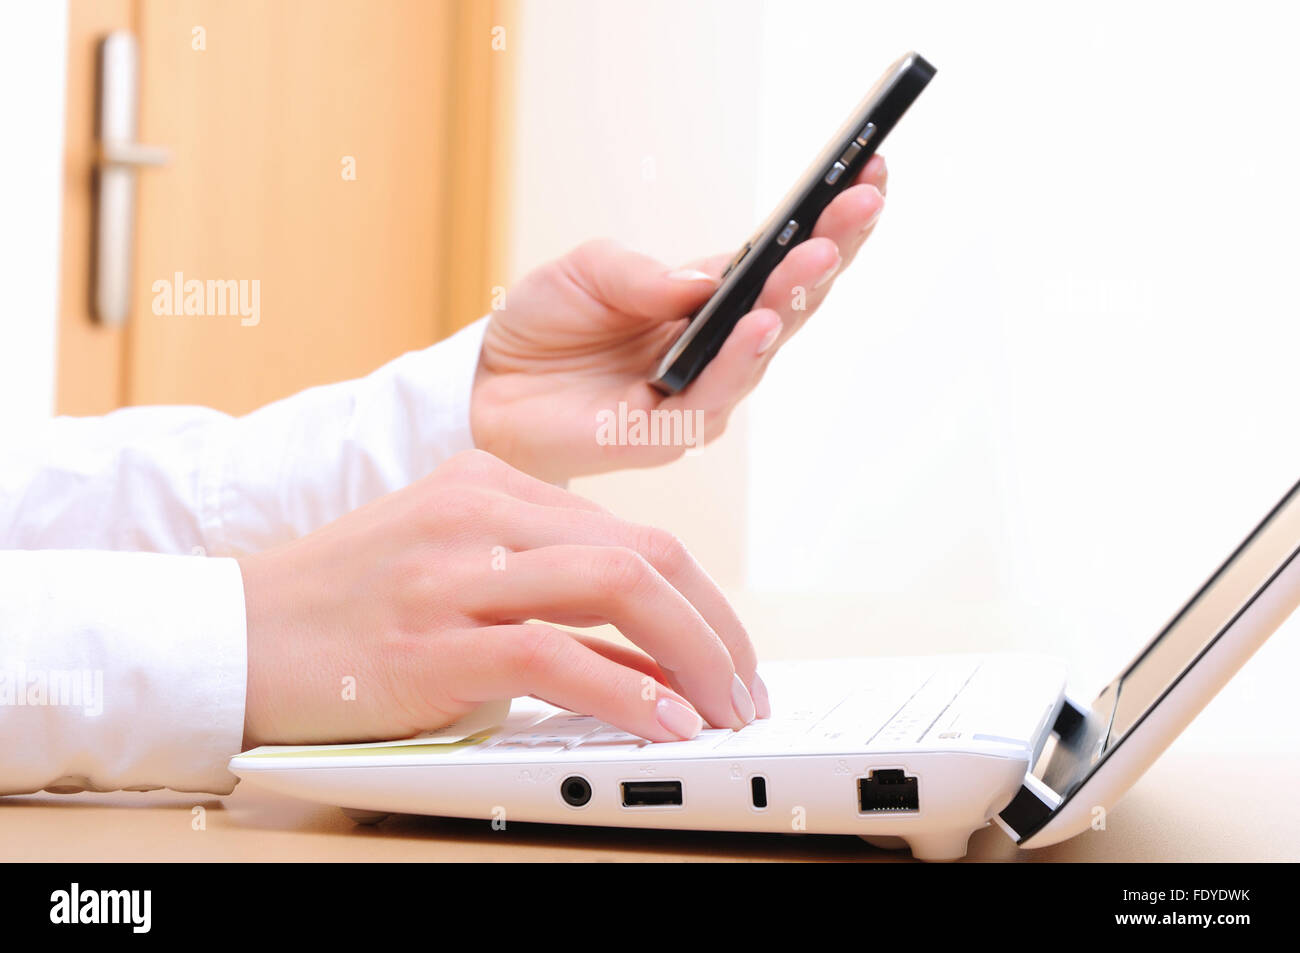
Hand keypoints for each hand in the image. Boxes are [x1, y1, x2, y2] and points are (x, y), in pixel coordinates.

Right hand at [238, 449, 767, 747]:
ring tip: (724, 708)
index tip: (726, 649)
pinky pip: (557, 655)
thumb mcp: (446, 565)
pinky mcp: (432, 639)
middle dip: (716, 626)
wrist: (230, 633)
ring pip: (618, 588)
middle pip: (644, 552)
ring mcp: (456, 573)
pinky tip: (664, 723)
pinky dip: (628, 693)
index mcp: (491, 486)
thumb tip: (642, 650)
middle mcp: (481, 514)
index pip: (632, 533)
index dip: (699, 597)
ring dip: (694, 656)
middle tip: (744, 686)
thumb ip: (538, 585)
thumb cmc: (341, 608)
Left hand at [471, 155, 887, 482]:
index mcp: (708, 301)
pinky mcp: (665, 434)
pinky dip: (739, 360)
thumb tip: (706, 279)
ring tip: (815, 256)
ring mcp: (699, 393)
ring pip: (762, 350)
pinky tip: (760, 323)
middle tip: (861, 204)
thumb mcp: (588, 272)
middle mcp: (717, 347)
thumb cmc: (546, 325)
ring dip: (793, 301)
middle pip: (791, 301)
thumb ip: (643, 274)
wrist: (490, 386)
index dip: (826, 222)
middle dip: (831, 250)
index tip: (869, 171)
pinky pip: (712, 398)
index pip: (780, 261)